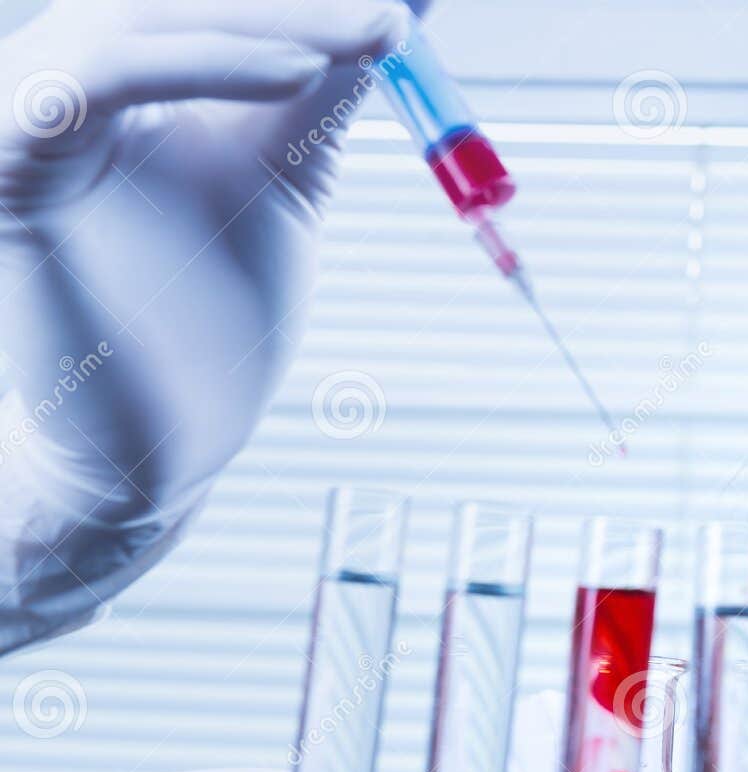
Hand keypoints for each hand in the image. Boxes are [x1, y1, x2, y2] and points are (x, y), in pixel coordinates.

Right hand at [0, 0, 414, 517]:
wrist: (163, 443)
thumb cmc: (209, 322)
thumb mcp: (281, 180)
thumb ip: (313, 97)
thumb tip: (387, 12)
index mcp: (106, 80)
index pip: (193, 2)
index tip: (401, 7)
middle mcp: (52, 85)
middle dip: (292, 0)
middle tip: (395, 12)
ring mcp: (19, 124)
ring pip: (134, 24)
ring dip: (265, 22)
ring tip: (364, 40)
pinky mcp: (9, 175)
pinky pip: (91, 86)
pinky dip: (200, 65)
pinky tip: (297, 76)